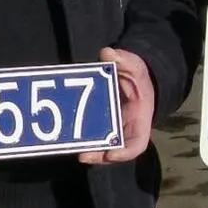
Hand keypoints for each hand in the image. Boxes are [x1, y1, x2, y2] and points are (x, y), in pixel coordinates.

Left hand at [79, 47, 154, 164]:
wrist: (134, 80)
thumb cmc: (137, 77)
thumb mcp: (134, 66)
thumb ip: (123, 59)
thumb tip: (107, 52)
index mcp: (140, 119)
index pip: (138, 142)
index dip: (126, 152)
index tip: (111, 153)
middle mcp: (126, 130)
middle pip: (115, 151)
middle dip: (100, 155)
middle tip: (84, 155)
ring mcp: (112, 131)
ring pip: (101, 148)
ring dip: (88, 151)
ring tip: (71, 148)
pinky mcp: (99, 127)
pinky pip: (90, 137)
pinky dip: (80, 140)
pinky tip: (67, 137)